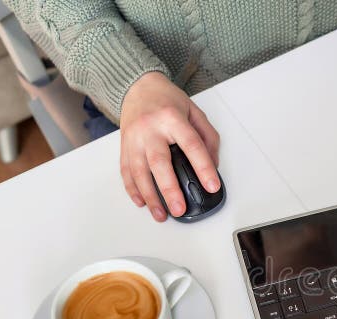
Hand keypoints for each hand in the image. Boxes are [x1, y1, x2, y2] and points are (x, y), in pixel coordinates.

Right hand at [119, 72, 220, 221]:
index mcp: (172, 118)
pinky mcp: (123, 146)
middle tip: (180, 209)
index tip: (212, 185)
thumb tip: (213, 165)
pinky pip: (126, 171)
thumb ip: (208, 137)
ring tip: (160, 214)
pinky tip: (141, 202)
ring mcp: (133, 138)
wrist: (138, 87)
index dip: (203, 167)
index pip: (191, 145)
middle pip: (159, 163)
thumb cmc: (167, 100)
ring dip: (150, 196)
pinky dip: (133, 189)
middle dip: (169, 190)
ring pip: (139, 171)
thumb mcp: (195, 112)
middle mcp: (150, 129)